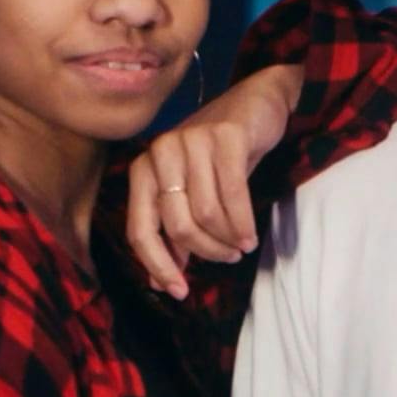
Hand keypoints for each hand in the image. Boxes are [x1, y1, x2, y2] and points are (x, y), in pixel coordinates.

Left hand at [124, 64, 303, 299]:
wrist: (257, 104)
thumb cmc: (221, 156)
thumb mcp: (193, 193)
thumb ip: (173, 234)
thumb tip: (160, 282)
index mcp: (144, 169)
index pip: (139, 231)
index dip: (158, 266)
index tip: (179, 292)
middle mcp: (161, 152)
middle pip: (178, 226)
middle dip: (206, 252)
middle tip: (228, 258)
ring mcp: (191, 141)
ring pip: (206, 214)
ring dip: (227, 240)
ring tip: (241, 246)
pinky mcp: (225, 136)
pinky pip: (233, 195)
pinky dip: (243, 224)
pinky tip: (250, 236)